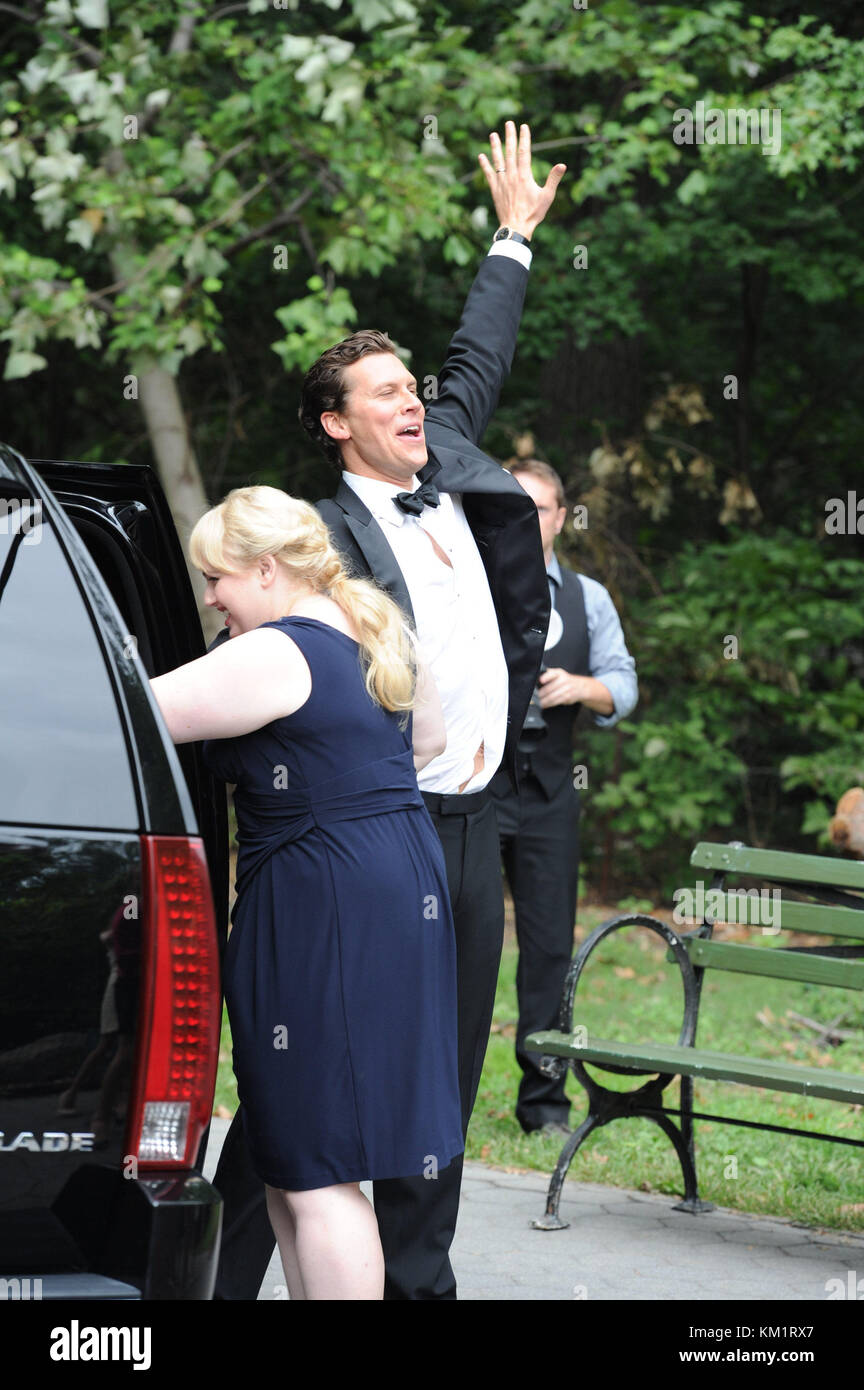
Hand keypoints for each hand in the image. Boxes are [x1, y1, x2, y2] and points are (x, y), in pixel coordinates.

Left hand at [477, 121, 565, 240]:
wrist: (516, 228)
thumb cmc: (533, 214)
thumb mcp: (547, 197)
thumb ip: (553, 179)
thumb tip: (562, 165)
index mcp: (525, 176)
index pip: (524, 152)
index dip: (524, 138)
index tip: (524, 126)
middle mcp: (512, 176)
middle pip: (510, 152)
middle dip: (510, 136)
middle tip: (508, 123)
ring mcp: (502, 183)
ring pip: (498, 160)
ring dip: (495, 146)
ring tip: (493, 134)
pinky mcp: (495, 190)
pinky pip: (489, 174)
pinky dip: (485, 165)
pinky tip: (481, 156)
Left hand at [537, 667, 580, 708]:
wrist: (580, 686)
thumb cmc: (565, 680)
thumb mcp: (558, 673)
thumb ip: (548, 674)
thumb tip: (535, 678)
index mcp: (559, 673)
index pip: (552, 673)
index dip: (546, 677)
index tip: (540, 680)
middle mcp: (563, 680)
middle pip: (549, 688)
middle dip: (540, 694)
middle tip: (533, 697)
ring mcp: (566, 689)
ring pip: (552, 696)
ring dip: (543, 701)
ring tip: (537, 703)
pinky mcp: (567, 697)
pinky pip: (556, 701)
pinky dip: (549, 704)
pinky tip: (544, 705)